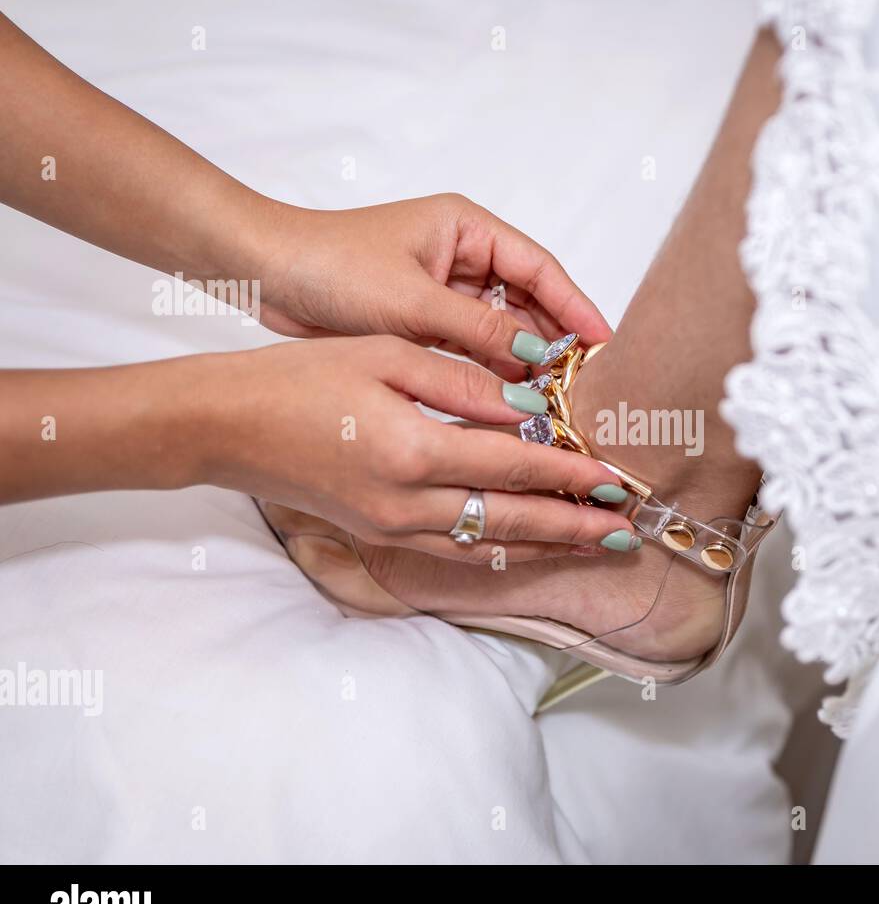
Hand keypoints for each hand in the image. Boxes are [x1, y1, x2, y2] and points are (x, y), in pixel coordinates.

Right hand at [200, 336, 635, 560]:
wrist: (224, 426)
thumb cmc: (299, 377)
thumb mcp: (385, 354)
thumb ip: (464, 382)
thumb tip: (531, 406)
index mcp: (413, 451)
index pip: (516, 469)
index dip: (573, 476)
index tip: (618, 479)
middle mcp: (407, 504)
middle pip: (513, 520)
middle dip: (576, 526)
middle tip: (628, 529)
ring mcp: (391, 528)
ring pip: (487, 545)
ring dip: (545, 545)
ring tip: (595, 544)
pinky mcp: (378, 536)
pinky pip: (453, 550)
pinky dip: (499, 548)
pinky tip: (528, 544)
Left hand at [255, 194, 609, 380]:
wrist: (265, 274)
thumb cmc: (332, 266)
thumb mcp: (413, 301)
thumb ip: (479, 330)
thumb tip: (537, 360)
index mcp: (467, 228)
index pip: (539, 269)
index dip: (577, 308)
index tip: (605, 346)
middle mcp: (462, 256)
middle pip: (528, 301)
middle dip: (556, 341)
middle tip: (588, 385)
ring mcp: (444, 290)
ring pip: (503, 328)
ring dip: (527, 361)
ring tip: (560, 399)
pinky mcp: (425, 321)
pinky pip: (474, 347)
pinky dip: (494, 370)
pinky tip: (516, 400)